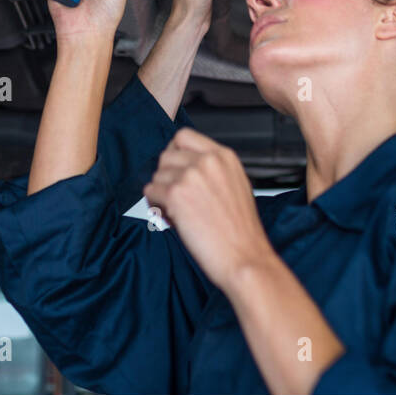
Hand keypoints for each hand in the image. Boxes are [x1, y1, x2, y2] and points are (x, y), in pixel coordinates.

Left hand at [143, 127, 273, 289]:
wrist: (245, 258)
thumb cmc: (242, 231)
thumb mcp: (236, 186)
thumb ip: (213, 170)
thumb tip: (183, 167)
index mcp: (224, 156)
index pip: (184, 136)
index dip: (174, 153)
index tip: (174, 168)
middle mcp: (207, 161)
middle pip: (166, 156)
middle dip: (167, 177)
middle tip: (177, 198)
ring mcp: (191, 175)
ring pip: (157, 176)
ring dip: (161, 194)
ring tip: (178, 213)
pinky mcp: (176, 194)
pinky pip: (150, 193)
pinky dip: (156, 208)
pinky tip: (173, 219)